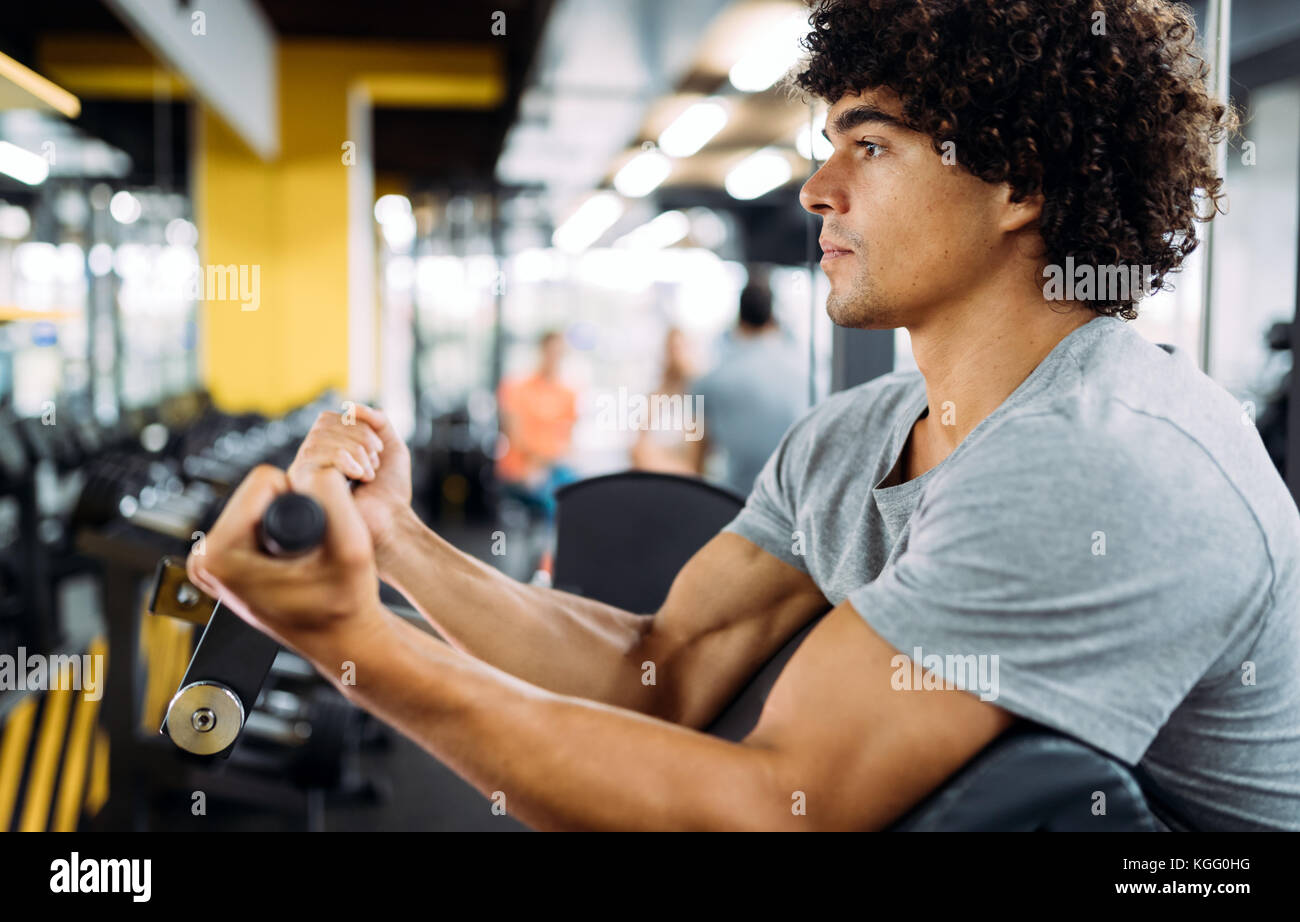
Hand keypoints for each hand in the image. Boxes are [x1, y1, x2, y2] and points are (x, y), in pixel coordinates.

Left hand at [186, 465, 382, 653]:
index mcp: (220, 555)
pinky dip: (283, 530)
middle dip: (294, 509)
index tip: (314, 538)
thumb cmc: (343, 605)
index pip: (264, 480)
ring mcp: (213, 560)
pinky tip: (295, 560)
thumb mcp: (351, 548)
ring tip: (305, 558)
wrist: (342, 637)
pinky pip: (258, 516)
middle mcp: (207, 557)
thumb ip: (332, 498)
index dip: (304, 499)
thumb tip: (314, 467)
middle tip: (311, 551)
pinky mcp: (224, 560)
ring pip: (261, 500)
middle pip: (259, 489)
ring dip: (290, 520)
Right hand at [288, 405, 412, 565]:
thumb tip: (351, 405)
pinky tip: (357, 476)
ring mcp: (305, 473)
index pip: (330, 419)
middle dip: (358, 437)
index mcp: (329, 451)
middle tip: (375, 461)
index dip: (357, 426)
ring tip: (368, 473)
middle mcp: (312, 460)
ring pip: (319, 437)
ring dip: (354, 450)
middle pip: (323, 424)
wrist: (390, 523)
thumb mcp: (391, 447)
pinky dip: (343, 458)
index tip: (379, 449)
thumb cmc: (390, 492)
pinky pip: (313, 454)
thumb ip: (377, 421)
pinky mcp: (303, 486)